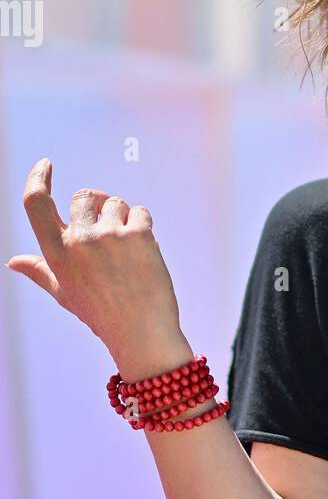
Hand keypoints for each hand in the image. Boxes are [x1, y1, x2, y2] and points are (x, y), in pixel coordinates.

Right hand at [6, 158, 187, 376]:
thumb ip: (40, 271)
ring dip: (121, 216)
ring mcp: (109, 235)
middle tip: (107, 233)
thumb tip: (13, 261)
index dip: (38, 178)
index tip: (45, 165)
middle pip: (83, 196)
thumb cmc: (101, 313)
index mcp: (56, 253)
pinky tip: (142, 249)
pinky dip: (142, 224)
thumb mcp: (64, 292)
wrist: (140, 333)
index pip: (36, 203)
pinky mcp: (138, 234)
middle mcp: (79, 240)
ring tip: (125, 249)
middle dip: (96, 207)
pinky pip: (139, 211)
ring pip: (114, 202)